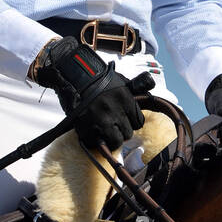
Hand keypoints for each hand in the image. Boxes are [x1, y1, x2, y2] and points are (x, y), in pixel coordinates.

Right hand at [32, 36, 153, 150]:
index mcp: (125, 100)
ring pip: (116, 142)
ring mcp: (101, 122)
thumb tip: (149, 94)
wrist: (72, 77)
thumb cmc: (98, 79)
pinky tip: (94, 132)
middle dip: (122, 130)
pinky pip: (98, 144)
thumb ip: (133, 91)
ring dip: (111, 138)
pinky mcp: (87, 130)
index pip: (139, 122)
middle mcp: (115, 112)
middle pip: (128, 133)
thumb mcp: (120, 82)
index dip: (131, 122)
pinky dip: (96, 141)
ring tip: (104, 131)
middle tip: (113, 124)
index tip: (124, 119)